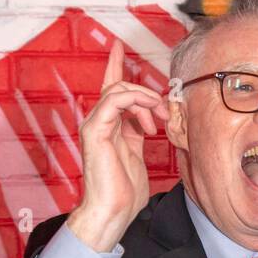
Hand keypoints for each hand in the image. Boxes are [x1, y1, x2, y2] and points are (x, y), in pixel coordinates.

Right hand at [66, 39, 169, 251]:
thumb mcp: (136, 154)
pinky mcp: (95, 131)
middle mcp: (97, 122)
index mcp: (107, 127)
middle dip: (143, 88)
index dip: (114, 66)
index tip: (119, 47)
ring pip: (117, 91)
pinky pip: (113, 102)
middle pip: (115, 87)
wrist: (113, 211)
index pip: (110, 90)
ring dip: (144, 99)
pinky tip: (148, 122)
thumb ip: (138, 132)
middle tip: (163, 106)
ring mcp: (93, 126)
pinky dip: (135, 104)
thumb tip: (149, 118)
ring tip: (158, 119)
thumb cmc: (124, 190)